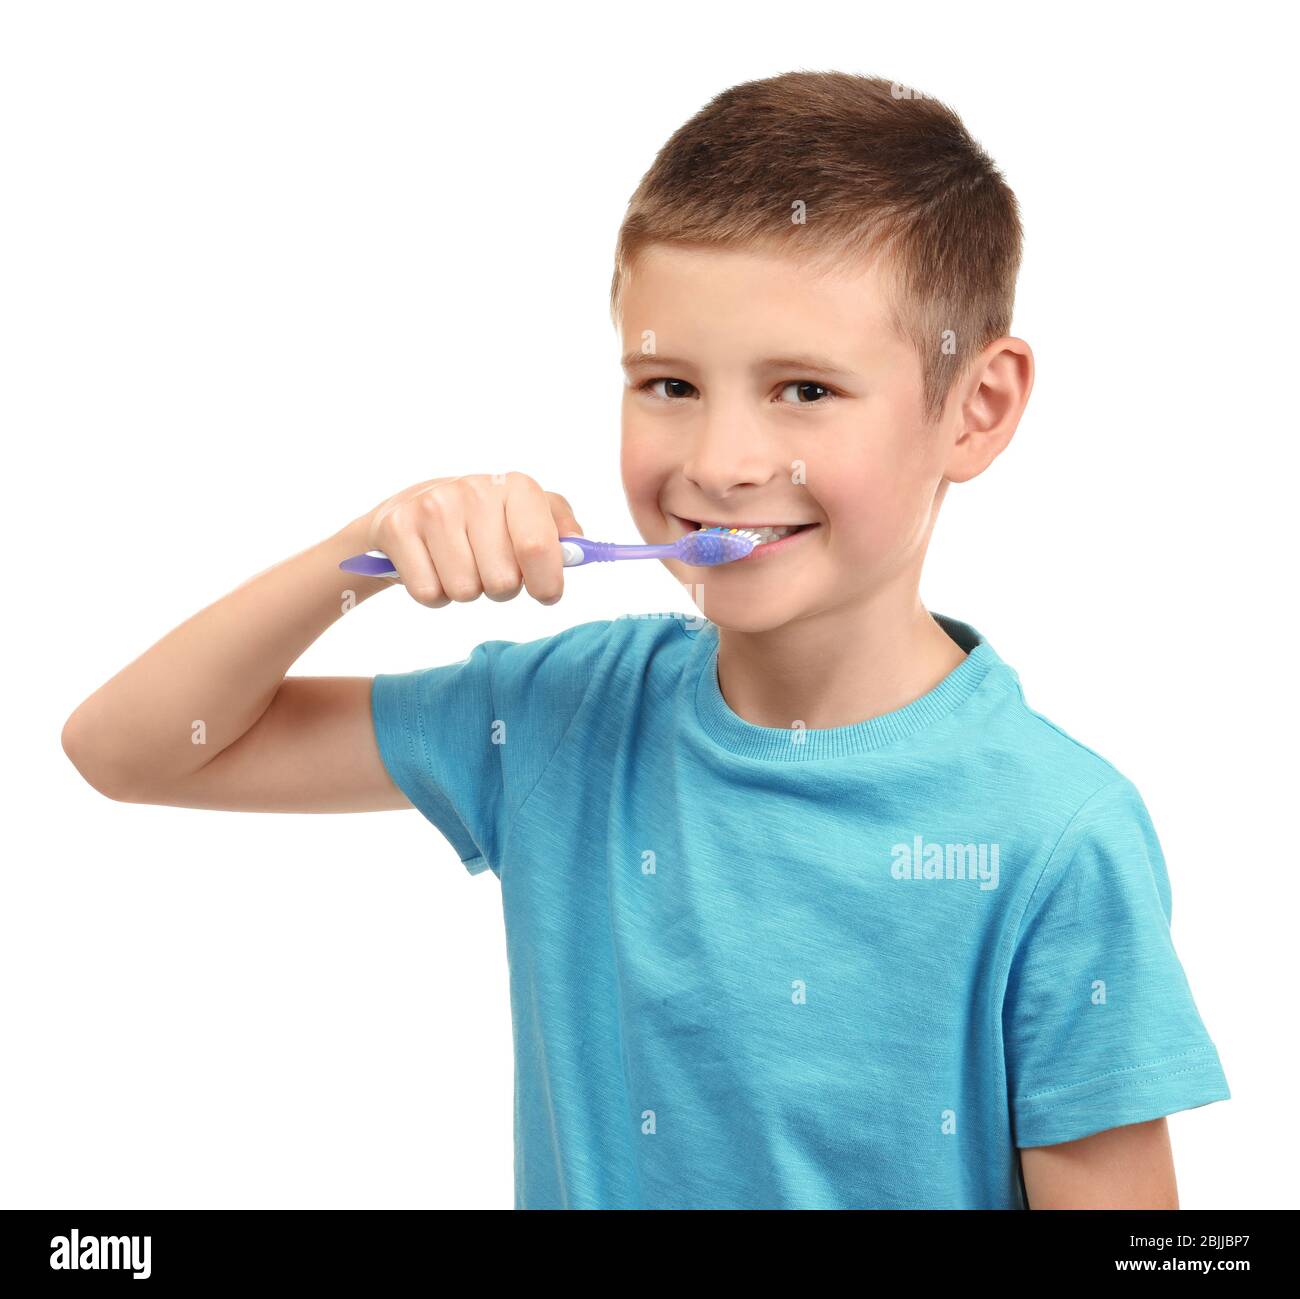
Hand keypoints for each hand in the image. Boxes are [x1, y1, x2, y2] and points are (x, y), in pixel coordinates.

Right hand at [360, 473, 582, 607]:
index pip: (538, 546)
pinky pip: (429, 593)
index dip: (546, 582)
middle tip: (488, 568)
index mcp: (516, 486)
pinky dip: (433, 593)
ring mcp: (433, 507)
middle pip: (503, 582)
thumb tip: (578, 548)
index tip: (545, 592)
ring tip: (459, 564)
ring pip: (466, 591)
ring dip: (466, 591)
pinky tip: (432, 567)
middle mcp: (474, 490)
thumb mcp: (526, 514)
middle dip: (500, 588)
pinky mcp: (398, 527)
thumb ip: (559, 529)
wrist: (410, 509)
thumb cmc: (482, 520)